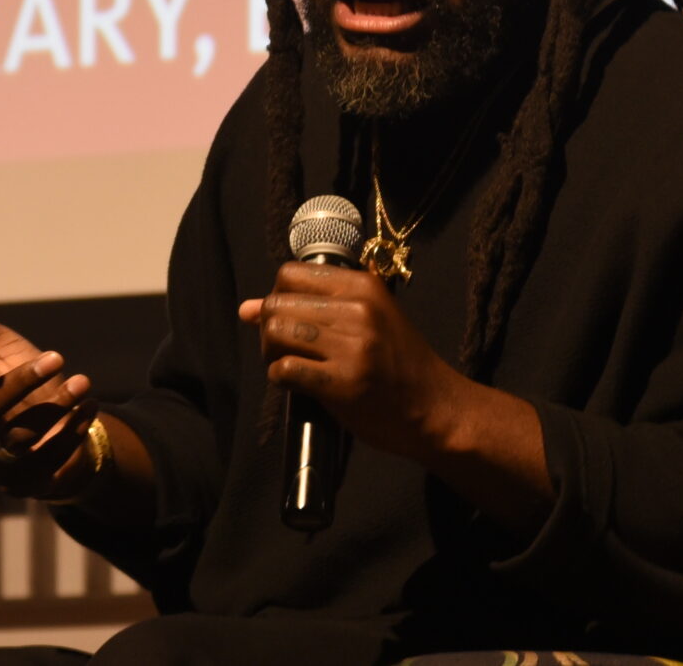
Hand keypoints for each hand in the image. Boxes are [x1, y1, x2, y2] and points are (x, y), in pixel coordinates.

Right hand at [0, 278, 98, 499]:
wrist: (57, 426)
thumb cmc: (21, 381)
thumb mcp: (2, 348)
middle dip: (20, 382)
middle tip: (57, 357)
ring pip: (17, 439)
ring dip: (53, 409)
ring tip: (82, 382)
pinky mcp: (27, 481)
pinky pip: (48, 461)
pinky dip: (72, 432)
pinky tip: (89, 406)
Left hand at [238, 261, 469, 461]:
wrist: (436, 408)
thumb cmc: (399, 364)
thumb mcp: (367, 320)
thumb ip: (311, 307)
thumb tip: (246, 308)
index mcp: (363, 285)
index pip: (290, 274)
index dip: (278, 297)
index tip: (290, 320)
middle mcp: (358, 309)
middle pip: (277, 304)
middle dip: (268, 330)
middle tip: (285, 350)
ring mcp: (352, 346)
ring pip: (277, 333)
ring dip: (272, 353)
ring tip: (290, 365)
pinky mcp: (345, 382)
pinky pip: (285, 370)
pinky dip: (280, 379)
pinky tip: (297, 384)